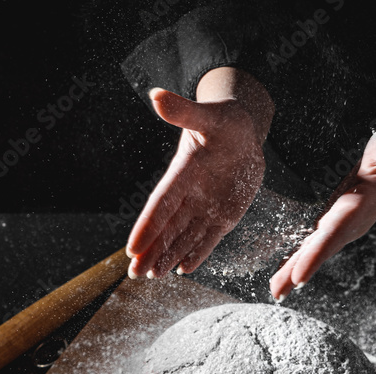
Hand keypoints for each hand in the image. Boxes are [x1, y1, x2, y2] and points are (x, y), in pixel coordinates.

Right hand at [126, 70, 272, 277]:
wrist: (243, 131)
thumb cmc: (225, 120)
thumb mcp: (208, 116)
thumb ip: (184, 112)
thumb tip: (156, 95)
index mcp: (183, 174)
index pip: (160, 205)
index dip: (147, 227)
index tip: (132, 248)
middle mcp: (190, 195)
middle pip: (167, 228)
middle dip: (151, 251)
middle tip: (134, 274)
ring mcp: (205, 207)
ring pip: (184, 237)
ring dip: (169, 256)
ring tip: (153, 276)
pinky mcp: (223, 215)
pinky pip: (208, 238)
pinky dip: (197, 253)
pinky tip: (184, 269)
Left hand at [268, 122, 375, 299]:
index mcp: (360, 203)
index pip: (336, 231)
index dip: (317, 253)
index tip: (300, 276)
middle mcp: (350, 221)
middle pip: (321, 249)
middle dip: (299, 271)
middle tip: (278, 292)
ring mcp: (342, 225)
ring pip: (315, 251)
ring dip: (294, 272)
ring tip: (276, 292)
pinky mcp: (334, 223)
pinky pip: (313, 245)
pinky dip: (297, 261)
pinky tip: (282, 276)